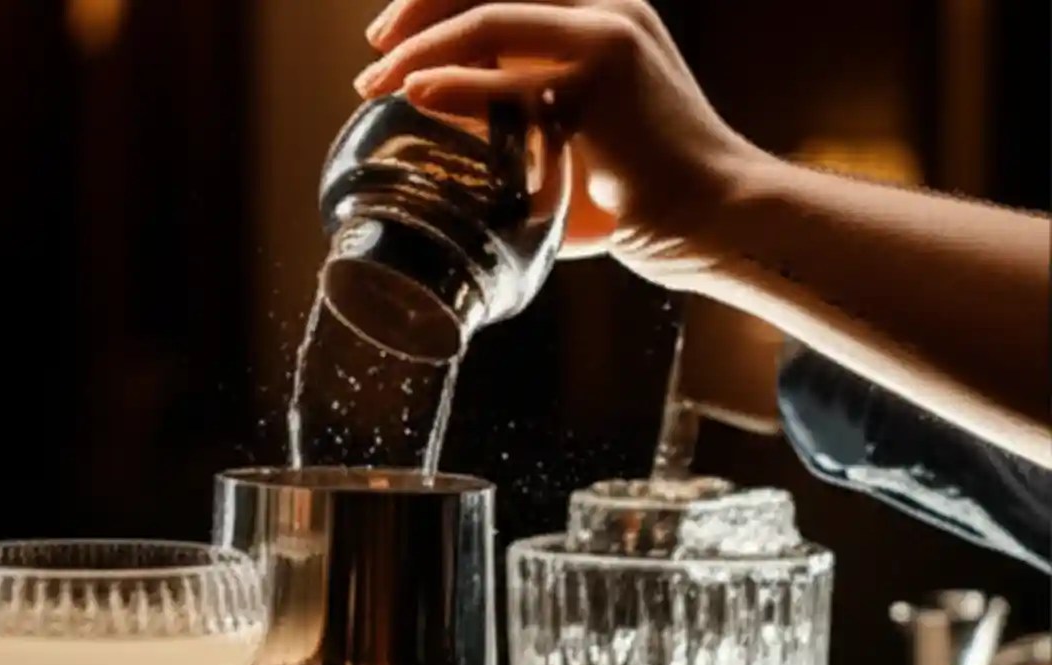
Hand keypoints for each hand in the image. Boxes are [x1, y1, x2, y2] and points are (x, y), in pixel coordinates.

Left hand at [354, 0, 769, 276]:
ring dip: (419, 48)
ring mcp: (607, 39)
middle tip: (374, 50)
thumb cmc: (644, 189)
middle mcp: (607, 10)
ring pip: (488, 20)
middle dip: (418, 8)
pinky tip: (416, 94)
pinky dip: (455, 84)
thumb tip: (443, 117)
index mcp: (604, 13)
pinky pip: (509, 77)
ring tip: (377, 81)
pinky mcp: (603, 81)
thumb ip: (519, 113)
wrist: (717, 216)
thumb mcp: (577, 132)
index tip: (392, 32)